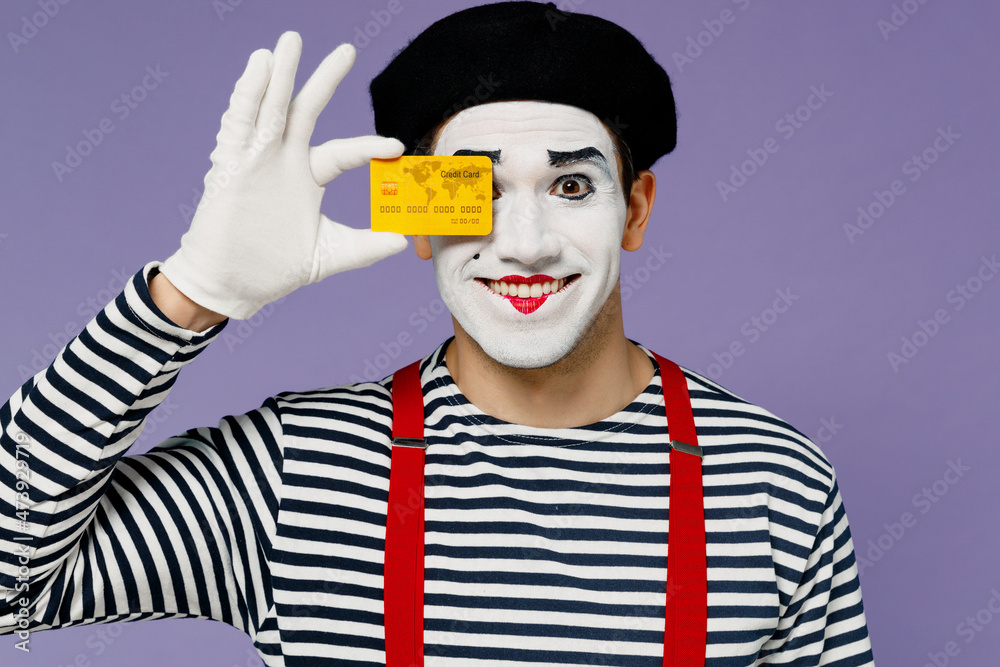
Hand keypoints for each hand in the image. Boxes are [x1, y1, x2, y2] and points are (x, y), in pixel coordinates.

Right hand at [160, 31, 407, 319]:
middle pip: (307, 110)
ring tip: (291, 42)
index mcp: (308, 177)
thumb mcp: (329, 255)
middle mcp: (284, 161)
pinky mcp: (231, 166)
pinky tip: (259, 68)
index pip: (343, 152)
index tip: (396, 146)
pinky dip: (248, 95)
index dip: (368, 147)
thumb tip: (403, 241)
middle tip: (348, 49)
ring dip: (281, 75)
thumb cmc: (274, 268)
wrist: (233, 285)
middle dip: (325, 80)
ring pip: (272, 108)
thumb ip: (364, 247)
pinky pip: (240, 124)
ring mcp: (256, 159)